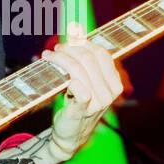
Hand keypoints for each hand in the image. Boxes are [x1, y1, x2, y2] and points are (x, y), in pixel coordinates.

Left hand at [39, 21, 124, 157]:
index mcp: (114, 83)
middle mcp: (110, 92)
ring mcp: (97, 103)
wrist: (69, 134)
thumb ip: (85, 59)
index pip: (102, 54)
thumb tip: (76, 29)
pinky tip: (56, 72)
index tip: (69, 41)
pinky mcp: (82, 110)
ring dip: (61, 59)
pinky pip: (79, 88)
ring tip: (49, 56)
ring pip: (79, 70)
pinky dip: (66, 76)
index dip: (84, 44)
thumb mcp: (85, 81)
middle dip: (69, 50)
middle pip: (89, 59)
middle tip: (55, 49)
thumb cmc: (77, 104)